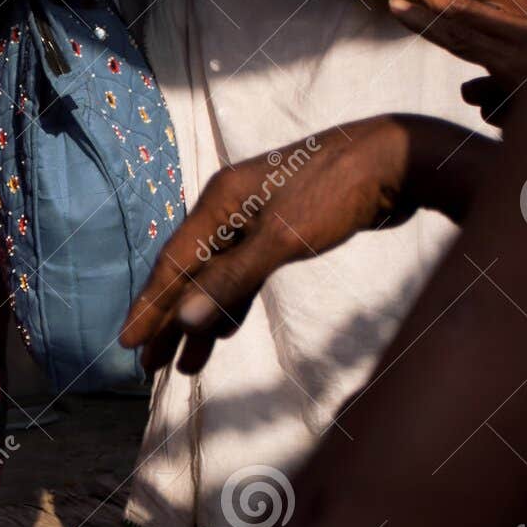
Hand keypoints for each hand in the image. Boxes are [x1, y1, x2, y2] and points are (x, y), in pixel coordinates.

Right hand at [120, 118, 428, 374]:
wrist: (397, 159)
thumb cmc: (336, 192)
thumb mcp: (281, 238)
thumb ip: (232, 281)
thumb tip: (185, 322)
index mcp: (218, 203)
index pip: (173, 263)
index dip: (150, 306)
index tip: (129, 342)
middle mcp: (228, 209)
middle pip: (189, 273)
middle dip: (168, 321)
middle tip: (147, 366)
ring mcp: (255, 219)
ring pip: (216, 278)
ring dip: (200, 321)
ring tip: (184, 365)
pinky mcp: (282, 231)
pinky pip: (243, 275)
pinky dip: (231, 305)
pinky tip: (222, 332)